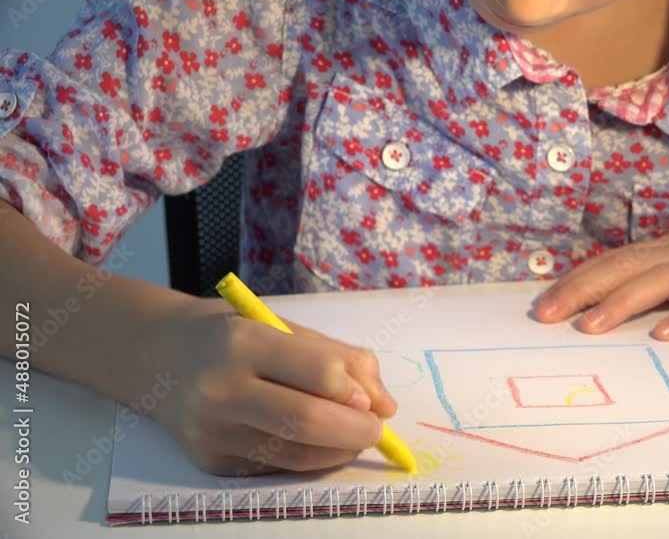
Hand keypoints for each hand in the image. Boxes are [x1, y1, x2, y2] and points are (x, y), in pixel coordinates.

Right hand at [146, 298, 396, 475]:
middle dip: (357, 431)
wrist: (158, 358)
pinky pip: (278, 466)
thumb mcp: (283, 327)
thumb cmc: (232, 335)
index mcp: (243, 343)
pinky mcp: (211, 462)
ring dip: (339, 450)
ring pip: (297, 454)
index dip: (356, 392)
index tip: (372, 399)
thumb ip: (338, 359)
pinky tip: (314, 441)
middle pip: (307, 422)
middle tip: (376, 429)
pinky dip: (309, 457)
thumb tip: (385, 406)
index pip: (318, 373)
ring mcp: (212, 432)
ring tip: (350, 434)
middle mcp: (221, 390)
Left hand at [533, 200, 668, 338]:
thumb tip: (629, 298)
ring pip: (662, 282)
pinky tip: (665, 335)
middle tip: (544, 316)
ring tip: (588, 327)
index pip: (617, 260)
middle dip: (582, 291)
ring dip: (622, 304)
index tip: (543, 303)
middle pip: (627, 268)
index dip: (578, 280)